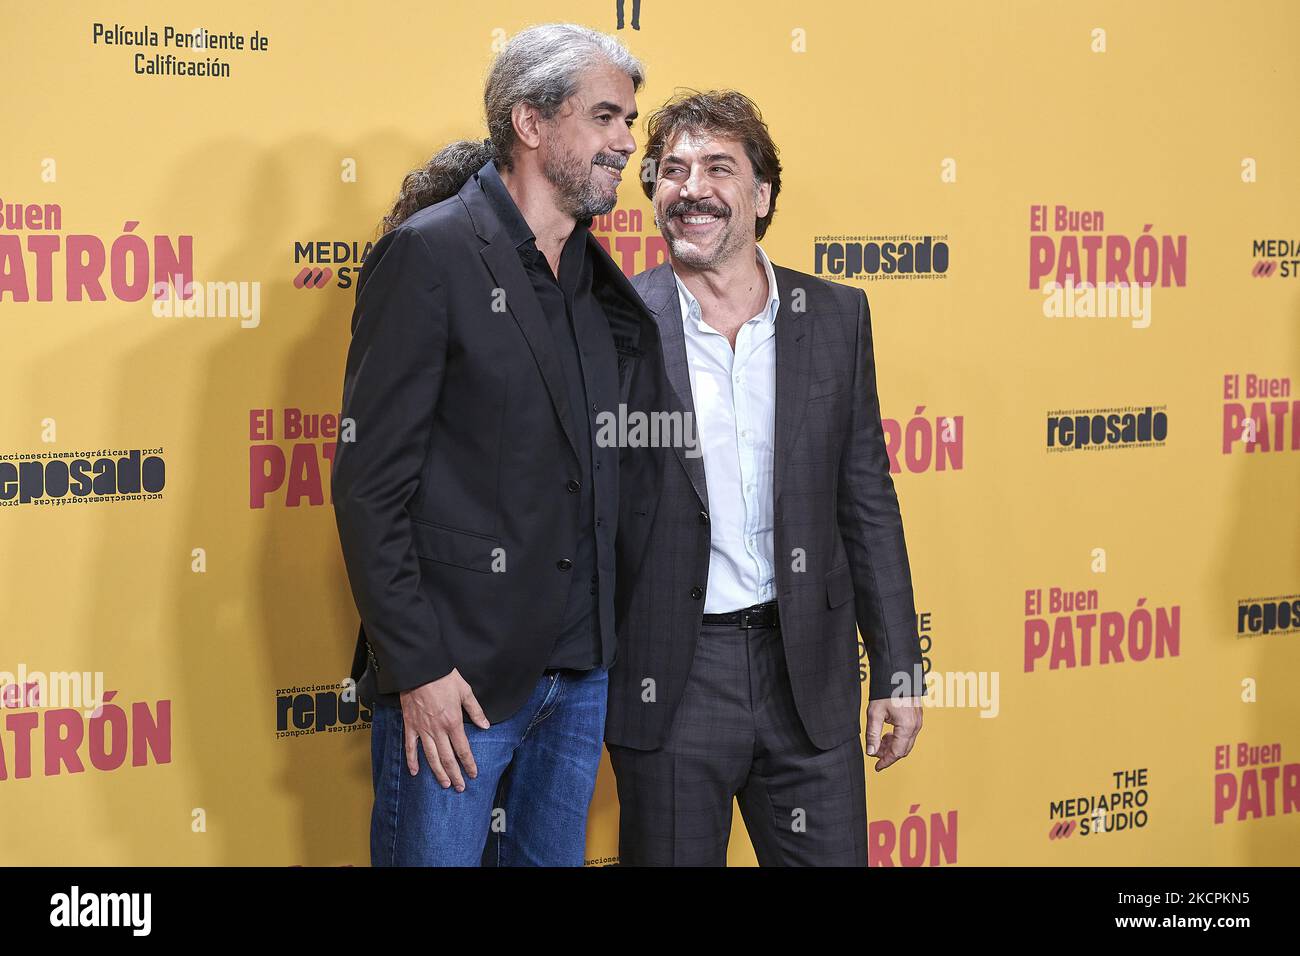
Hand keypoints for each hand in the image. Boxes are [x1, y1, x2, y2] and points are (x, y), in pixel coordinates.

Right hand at [399, 668, 489, 789]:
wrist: (420, 670)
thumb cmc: (443, 678)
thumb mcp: (465, 691)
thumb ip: (475, 711)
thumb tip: (485, 725)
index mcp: (453, 722)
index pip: (463, 749)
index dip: (468, 764)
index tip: (473, 774)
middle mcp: (438, 730)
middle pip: (447, 758)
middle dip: (455, 774)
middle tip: (460, 787)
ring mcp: (422, 729)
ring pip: (431, 756)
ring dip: (438, 772)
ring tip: (444, 784)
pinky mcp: (410, 726)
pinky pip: (411, 747)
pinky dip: (412, 761)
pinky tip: (415, 772)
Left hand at [865, 696, 921, 771]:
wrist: (898, 673)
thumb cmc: (886, 691)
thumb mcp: (874, 713)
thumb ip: (873, 735)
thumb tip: (871, 753)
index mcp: (906, 727)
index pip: (897, 752)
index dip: (886, 761)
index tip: (876, 767)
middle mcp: (915, 726)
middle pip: (903, 750)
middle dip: (888, 755)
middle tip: (874, 754)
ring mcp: (918, 721)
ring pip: (906, 742)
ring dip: (893, 746)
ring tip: (878, 742)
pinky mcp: (917, 717)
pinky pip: (909, 734)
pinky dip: (898, 738)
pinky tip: (887, 734)